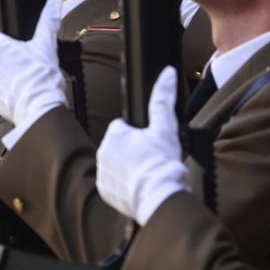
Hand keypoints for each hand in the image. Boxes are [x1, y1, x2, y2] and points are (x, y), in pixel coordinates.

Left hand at [0, 0, 67, 130]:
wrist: (39, 108)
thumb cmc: (43, 77)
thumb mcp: (47, 44)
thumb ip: (49, 18)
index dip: (3, 41)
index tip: (15, 49)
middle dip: (6, 60)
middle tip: (25, 68)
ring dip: (4, 75)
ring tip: (22, 81)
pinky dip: (2, 90)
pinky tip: (17, 93)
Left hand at [95, 67, 188, 224]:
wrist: (159, 196)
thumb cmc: (162, 162)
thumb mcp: (166, 127)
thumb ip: (163, 98)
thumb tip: (167, 73)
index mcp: (114, 134)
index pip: (124, 128)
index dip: (140, 135)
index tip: (150, 145)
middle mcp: (102, 152)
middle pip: (120, 146)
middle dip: (133, 151)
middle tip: (151, 160)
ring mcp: (102, 172)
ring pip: (116, 164)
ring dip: (129, 167)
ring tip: (146, 174)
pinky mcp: (104, 190)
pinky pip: (113, 183)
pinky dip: (124, 184)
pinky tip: (138, 186)